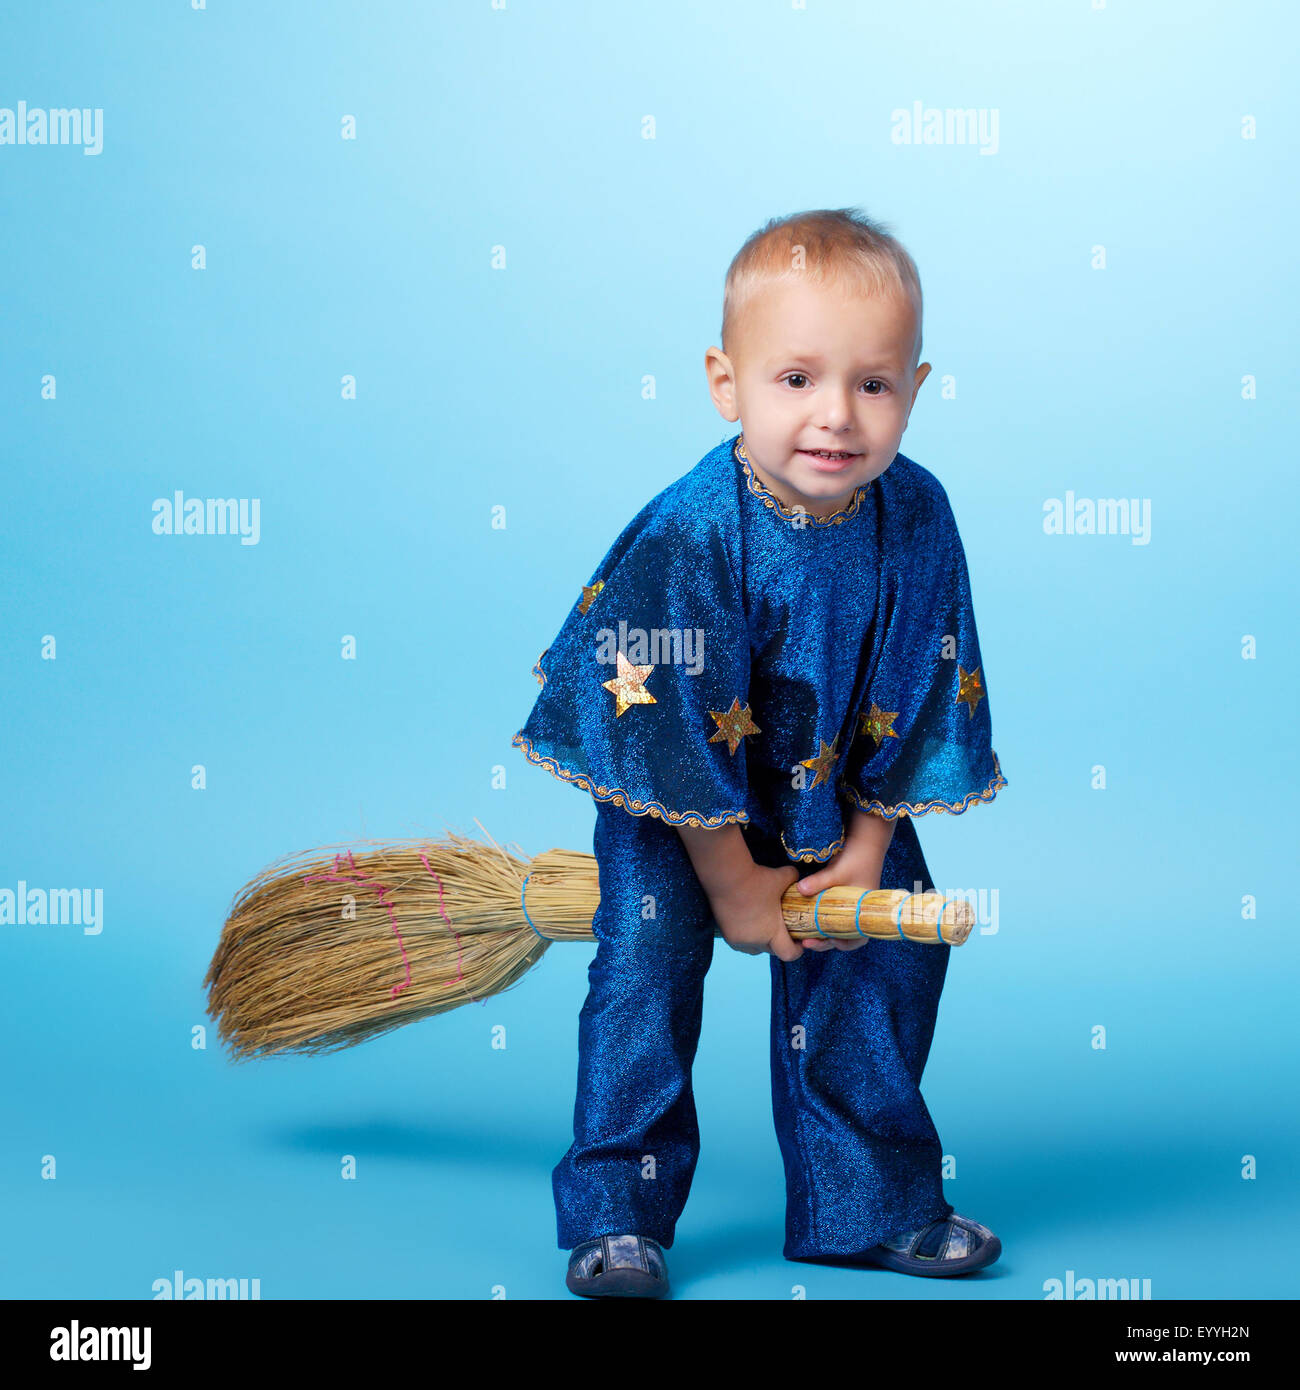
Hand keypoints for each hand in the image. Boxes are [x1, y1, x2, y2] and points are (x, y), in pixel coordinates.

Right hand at [709, 861, 804, 961]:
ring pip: (755, 949)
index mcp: (772, 932)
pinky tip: (748, 924)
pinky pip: (741, 943)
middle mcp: (755, 941)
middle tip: (782, 929)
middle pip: (772, 951)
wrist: (726, 876)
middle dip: (779, 943)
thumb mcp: (782, 877)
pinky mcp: (726, 935)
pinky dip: (747, 937)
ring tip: (764, 927)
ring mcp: (739, 940)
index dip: (797, 950)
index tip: (799, 942)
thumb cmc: (756, 879)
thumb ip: (794, 879)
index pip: (788, 954)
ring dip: (761, 942)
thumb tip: (799, 881)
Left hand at [792, 814, 892, 951]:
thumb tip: (800, 889)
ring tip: (804, 936)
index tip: (826, 943)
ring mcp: (852, 905)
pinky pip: (834, 915)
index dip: (843, 944)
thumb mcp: (837, 871)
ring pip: (838, 927)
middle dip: (826, 942)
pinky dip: (823, 920)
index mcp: (865, 912)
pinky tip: (808, 920)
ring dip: (823, 932)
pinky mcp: (844, 897)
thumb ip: (819, 882)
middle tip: (807, 943)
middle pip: (844, 936)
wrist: (865, 840)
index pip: (858, 939)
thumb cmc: (856, 858)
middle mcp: (859, 912)